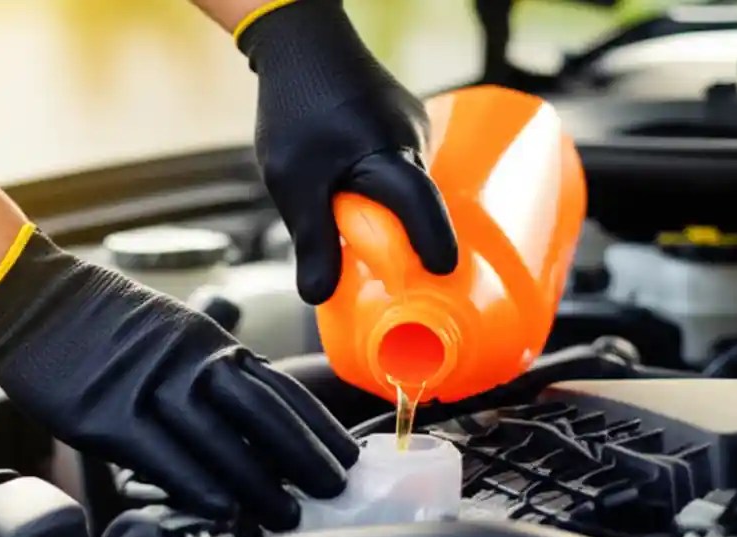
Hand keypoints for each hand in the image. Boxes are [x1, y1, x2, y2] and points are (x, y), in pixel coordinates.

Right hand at [0, 226, 358, 530]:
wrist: (30, 294)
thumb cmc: (98, 318)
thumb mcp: (170, 329)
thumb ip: (208, 367)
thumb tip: (249, 415)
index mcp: (207, 342)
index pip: (278, 388)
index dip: (315, 426)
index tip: (344, 457)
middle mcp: (188, 361)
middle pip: (263, 413)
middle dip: (303, 455)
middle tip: (332, 490)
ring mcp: (147, 387)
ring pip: (219, 439)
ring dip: (258, 481)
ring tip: (286, 514)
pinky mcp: (105, 414)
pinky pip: (161, 455)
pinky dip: (196, 484)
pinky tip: (221, 508)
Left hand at [237, 0, 457, 304]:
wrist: (299, 40)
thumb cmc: (295, 106)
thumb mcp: (292, 182)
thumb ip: (311, 239)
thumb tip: (319, 296)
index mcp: (388, 153)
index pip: (422, 207)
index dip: (434, 243)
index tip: (443, 271)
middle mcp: (412, 138)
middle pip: (414, 202)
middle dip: (398, 234)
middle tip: (381, 266)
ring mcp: (411, 125)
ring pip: (403, 183)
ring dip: (379, 205)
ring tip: (344, 210)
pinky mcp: (402, 119)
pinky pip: (396, 164)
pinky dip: (377, 183)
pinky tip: (348, 184)